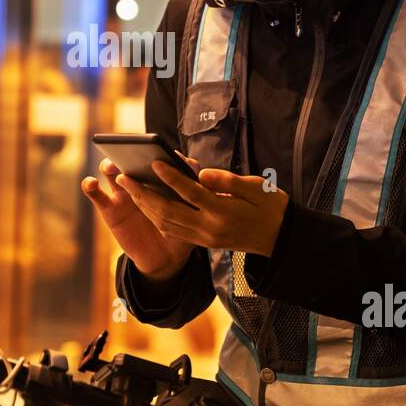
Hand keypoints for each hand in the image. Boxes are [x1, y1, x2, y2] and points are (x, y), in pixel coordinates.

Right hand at [81, 153, 200, 279]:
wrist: (164, 258)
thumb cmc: (181, 231)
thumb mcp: (190, 213)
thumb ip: (193, 194)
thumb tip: (198, 174)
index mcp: (159, 179)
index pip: (156, 158)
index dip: (158, 152)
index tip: (162, 152)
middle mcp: (140, 181)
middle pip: (130, 159)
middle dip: (129, 153)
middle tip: (132, 154)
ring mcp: (123, 193)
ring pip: (111, 172)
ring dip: (109, 166)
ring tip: (113, 167)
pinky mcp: (109, 208)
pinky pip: (96, 195)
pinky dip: (90, 186)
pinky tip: (91, 183)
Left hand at [114, 160, 288, 258]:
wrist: (281, 240)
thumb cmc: (271, 207)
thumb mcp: (258, 188)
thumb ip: (228, 180)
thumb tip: (201, 173)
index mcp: (224, 212)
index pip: (190, 192)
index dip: (171, 177)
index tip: (154, 162)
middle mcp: (209, 228)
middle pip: (168, 211)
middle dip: (142, 193)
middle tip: (123, 176)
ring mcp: (204, 238)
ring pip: (166, 223)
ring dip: (144, 206)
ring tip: (128, 188)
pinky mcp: (203, 243)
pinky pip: (173, 232)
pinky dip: (156, 218)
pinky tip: (146, 206)